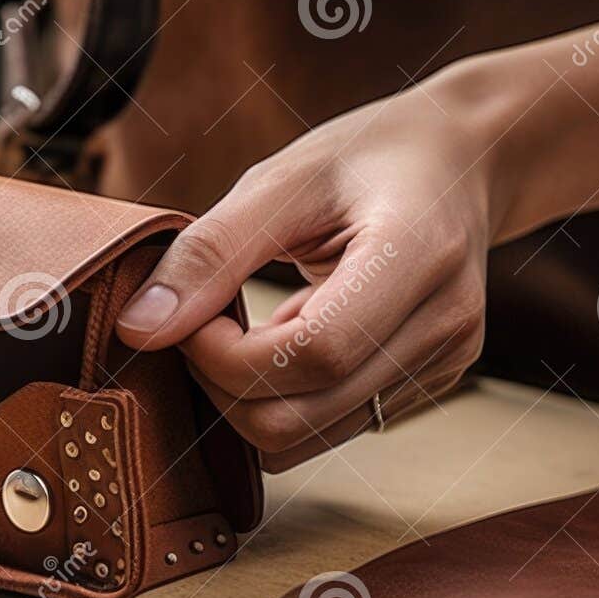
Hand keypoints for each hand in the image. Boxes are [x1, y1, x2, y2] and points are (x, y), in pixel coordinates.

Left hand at [115, 86, 493, 471]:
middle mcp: (444, 325)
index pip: (313, 354)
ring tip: (243, 331)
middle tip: (201, 327)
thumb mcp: (281, 180)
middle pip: (299, 416)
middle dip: (221, 386)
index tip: (191, 318)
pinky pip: (326, 430)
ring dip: (244, 400)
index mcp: (419, 254)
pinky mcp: (427, 389)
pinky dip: (279, 402)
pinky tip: (280, 343)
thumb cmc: (366, 157)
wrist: (461, 160)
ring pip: (306, 440)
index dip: (227, 355)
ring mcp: (443, 367)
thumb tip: (137, 330)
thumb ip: (210, 253)